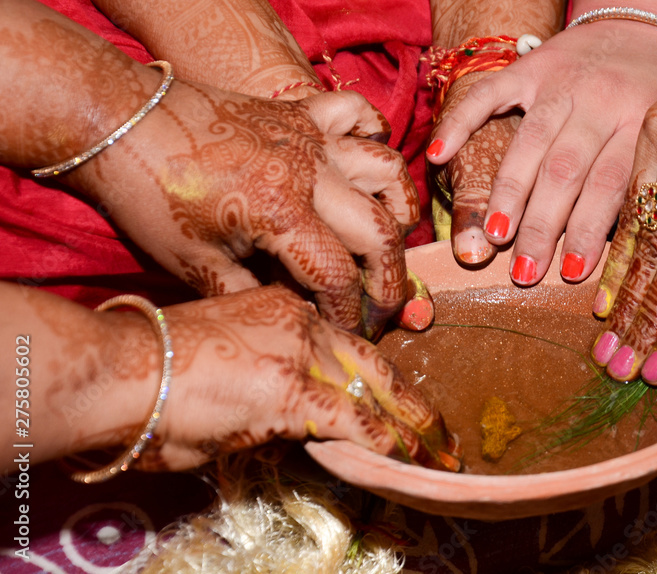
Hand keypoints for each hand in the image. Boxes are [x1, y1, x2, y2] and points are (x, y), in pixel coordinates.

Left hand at [70, 79, 416, 337]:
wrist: (121, 123)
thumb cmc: (150, 198)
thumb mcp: (196, 265)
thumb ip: (255, 294)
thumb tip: (301, 314)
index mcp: (280, 212)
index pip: (338, 275)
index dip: (350, 312)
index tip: (350, 331)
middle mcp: (309, 170)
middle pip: (380, 230)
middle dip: (390, 278)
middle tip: (385, 305)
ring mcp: (309, 135)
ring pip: (387, 168)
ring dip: (399, 207)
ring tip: (392, 237)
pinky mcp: (299, 111)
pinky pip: (356, 113)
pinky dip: (372, 135)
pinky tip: (365, 164)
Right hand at [134, 285, 458, 470]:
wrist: (115, 370)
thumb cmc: (149, 371)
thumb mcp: (220, 355)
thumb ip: (261, 375)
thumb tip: (282, 415)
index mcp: (280, 308)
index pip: (344, 340)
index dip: (376, 374)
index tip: (396, 394)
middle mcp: (298, 321)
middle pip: (369, 360)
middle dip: (406, 397)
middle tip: (436, 424)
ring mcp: (297, 351)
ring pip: (369, 388)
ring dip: (406, 424)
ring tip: (434, 448)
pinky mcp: (289, 388)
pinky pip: (349, 418)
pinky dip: (379, 440)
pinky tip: (402, 455)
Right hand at [427, 21, 656, 282]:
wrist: (646, 20)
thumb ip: (644, 176)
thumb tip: (622, 246)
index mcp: (641, 121)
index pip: (610, 184)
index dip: (588, 230)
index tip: (572, 272)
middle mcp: (601, 100)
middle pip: (566, 171)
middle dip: (543, 226)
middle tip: (524, 271)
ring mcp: (561, 81)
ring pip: (530, 143)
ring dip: (509, 194)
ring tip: (494, 238)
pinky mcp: (530, 66)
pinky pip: (489, 93)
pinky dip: (460, 122)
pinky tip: (438, 156)